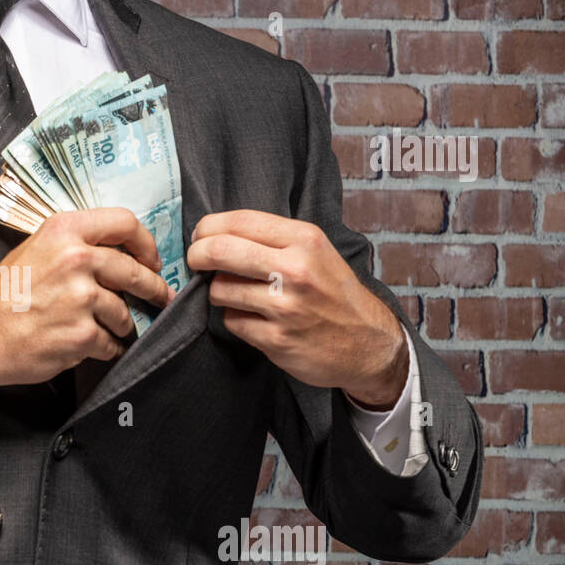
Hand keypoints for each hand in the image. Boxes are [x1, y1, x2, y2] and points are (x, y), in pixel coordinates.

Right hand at [0, 208, 174, 390]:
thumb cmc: (4, 294)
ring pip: (124, 312)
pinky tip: (91, 346)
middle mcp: (76, 259)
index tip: (151, 260)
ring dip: (122, 325)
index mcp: (64, 230)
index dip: (146, 243)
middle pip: (134, 271)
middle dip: (153, 288)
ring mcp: (81, 298)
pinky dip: (107, 348)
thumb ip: (75, 244)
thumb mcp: (35, 248)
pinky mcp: (82, 333)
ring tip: (106, 329)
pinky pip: (111, 342)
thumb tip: (117, 254)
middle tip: (160, 297)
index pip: (125, 222)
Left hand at [185, 210, 408, 408]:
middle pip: (219, 251)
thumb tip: (216, 233)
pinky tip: (254, 319)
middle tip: (195, 261)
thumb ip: (273, 239)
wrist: (368, 343)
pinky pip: (231, 321)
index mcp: (304, 240)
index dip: (207, 227)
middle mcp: (295, 270)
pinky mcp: (276, 339)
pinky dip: (235, 319)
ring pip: (219, 289)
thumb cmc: (334, 293)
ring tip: (237, 294)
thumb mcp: (316, 252)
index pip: (239, 221)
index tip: (200, 235)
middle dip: (196, 255)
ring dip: (219, 292)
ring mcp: (285, 307)